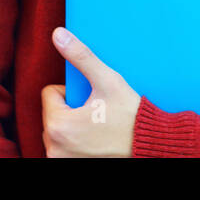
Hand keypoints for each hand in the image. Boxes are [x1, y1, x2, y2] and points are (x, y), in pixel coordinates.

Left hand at [41, 27, 140, 156]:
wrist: (149, 145)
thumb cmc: (130, 115)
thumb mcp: (107, 81)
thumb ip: (80, 56)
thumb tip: (58, 34)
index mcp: (58, 125)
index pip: (50, 93)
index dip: (72, 91)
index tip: (92, 100)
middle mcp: (54, 147)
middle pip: (52, 112)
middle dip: (71, 109)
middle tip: (97, 114)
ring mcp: (60, 159)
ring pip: (57, 129)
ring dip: (72, 125)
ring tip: (97, 127)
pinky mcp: (68, 166)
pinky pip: (63, 145)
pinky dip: (75, 140)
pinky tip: (95, 139)